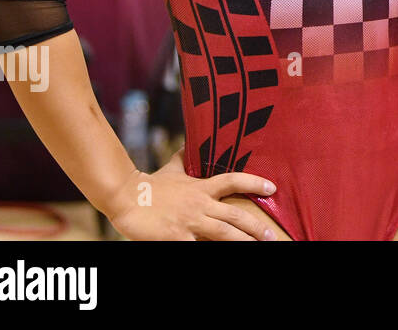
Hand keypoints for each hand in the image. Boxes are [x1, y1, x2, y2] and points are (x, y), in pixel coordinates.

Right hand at [104, 151, 277, 239]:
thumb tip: (188, 144)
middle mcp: (200, 204)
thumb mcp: (170, 169)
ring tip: (259, 245)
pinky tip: (220, 253)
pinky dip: (209, 249)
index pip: (233, 181)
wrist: (125, 196)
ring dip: (243, 240)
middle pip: (235, 215)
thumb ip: (183, 159)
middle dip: (256, 226)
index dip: (254, 183)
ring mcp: (189, 221)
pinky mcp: (176, 236)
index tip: (272, 187)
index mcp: (201, 188)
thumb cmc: (149, 185)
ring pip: (223, 233)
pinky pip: (197, 246)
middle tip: (272, 235)